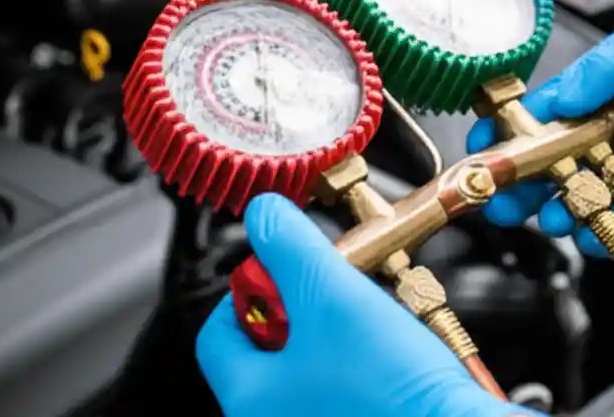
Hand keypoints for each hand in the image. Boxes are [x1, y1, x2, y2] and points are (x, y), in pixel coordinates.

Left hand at [196, 193, 536, 416]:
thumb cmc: (395, 390)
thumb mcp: (333, 294)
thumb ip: (289, 246)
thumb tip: (264, 214)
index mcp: (248, 398)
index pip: (218, 332)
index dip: (250, 286)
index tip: (279, 267)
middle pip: (270, 347)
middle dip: (305, 308)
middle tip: (335, 288)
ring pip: (313, 365)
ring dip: (339, 333)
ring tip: (371, 317)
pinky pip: (347, 388)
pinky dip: (364, 363)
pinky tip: (392, 352)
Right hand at [466, 9, 613, 256]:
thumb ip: (606, 64)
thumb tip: (563, 99)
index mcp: (599, 92)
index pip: (542, 115)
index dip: (509, 132)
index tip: (484, 148)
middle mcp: (611, 132)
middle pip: (552, 163)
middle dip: (522, 182)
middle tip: (499, 197)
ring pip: (585, 194)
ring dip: (560, 208)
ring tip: (547, 217)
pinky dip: (606, 230)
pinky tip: (587, 233)